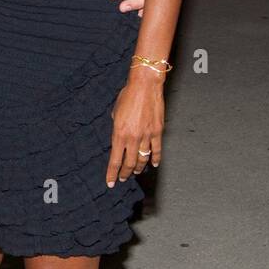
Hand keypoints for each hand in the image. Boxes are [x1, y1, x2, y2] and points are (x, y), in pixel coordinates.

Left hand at [106, 70, 163, 185]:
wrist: (145, 86)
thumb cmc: (128, 95)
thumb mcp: (115, 112)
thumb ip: (117, 127)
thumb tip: (119, 136)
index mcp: (119, 133)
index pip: (115, 160)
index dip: (112, 173)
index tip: (111, 182)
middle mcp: (133, 137)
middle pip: (129, 163)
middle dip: (125, 174)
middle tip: (122, 178)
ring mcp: (146, 135)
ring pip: (142, 159)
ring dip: (138, 168)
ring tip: (135, 172)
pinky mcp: (157, 131)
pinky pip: (157, 150)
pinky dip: (155, 159)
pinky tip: (154, 164)